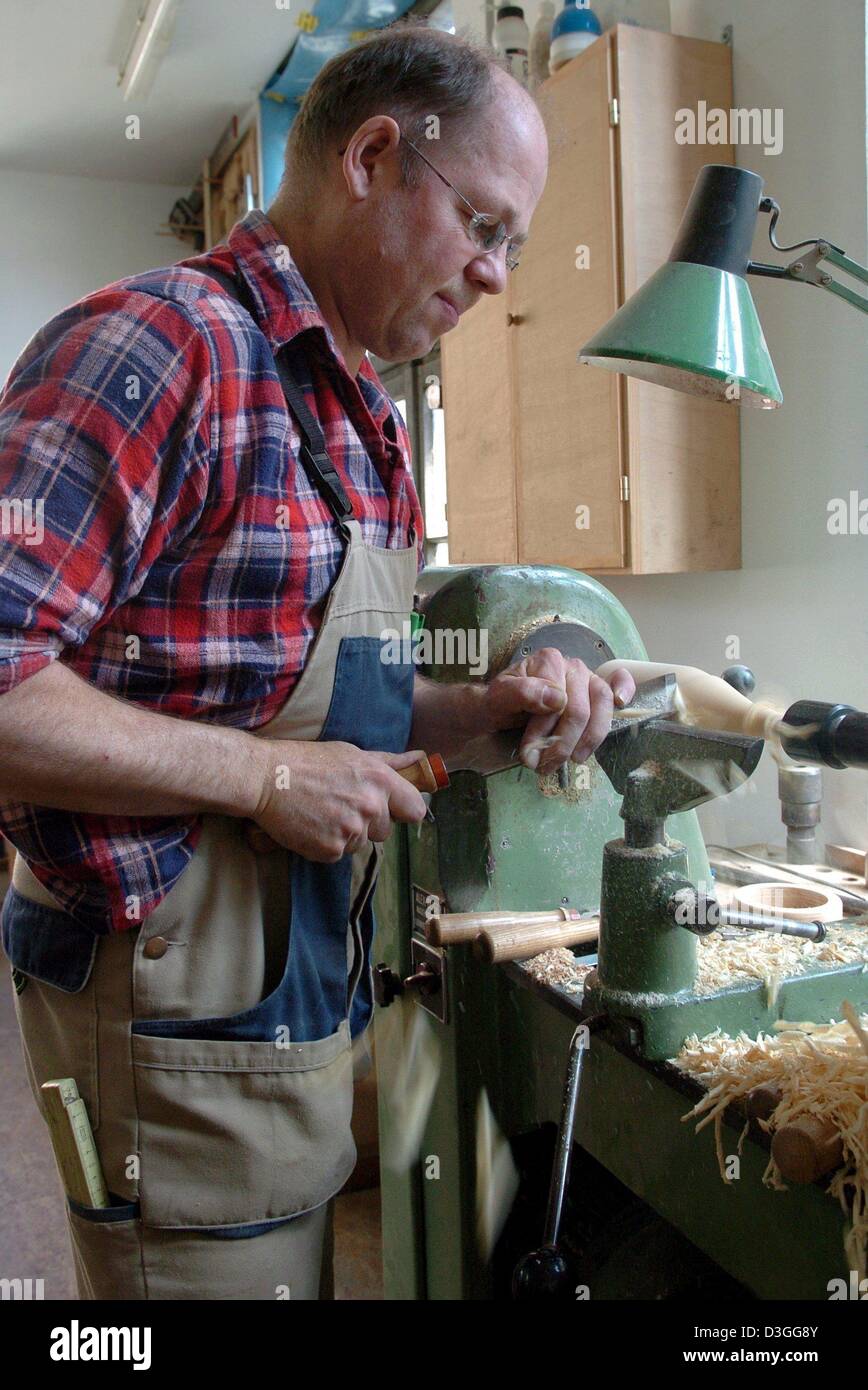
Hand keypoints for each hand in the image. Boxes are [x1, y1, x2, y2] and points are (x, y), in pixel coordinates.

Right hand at [250, 741, 427, 860]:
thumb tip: (418, 759)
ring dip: (345, 833)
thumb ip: (388, 762)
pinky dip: (325, 843)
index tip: (393, 811)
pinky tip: (311, 825)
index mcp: (380, 781)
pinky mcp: (331, 850)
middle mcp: (371, 807)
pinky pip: (338, 853)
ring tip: (321, 812)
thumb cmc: (307, 761)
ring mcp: (351, 831)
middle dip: (368, 823)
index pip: (415, 810)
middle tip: (341, 805)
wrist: (267, 778)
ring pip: (360, 843)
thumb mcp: (351, 753)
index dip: (404, 811)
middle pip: (385, 831)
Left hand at [484, 648, 635, 774]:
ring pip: (601, 705)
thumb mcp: (497, 700)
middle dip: (562, 744)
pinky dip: (625, 690)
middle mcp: (571, 666)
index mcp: (548, 661)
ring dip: (589, 739)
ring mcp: (586, 677)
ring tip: (573, 760)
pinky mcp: (595, 690)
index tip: (529, 755)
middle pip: (579, 710)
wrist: (498, 709)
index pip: (558, 703)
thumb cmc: (499, 704)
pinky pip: (618, 682)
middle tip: (543, 766)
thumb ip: (521, 694)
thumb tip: (557, 698)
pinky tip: (622, 704)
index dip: (545, 733)